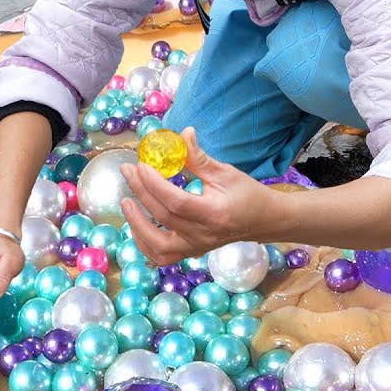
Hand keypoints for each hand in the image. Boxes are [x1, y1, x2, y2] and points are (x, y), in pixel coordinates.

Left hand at [120, 127, 280, 264]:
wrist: (264, 221)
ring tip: (126, 202)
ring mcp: (197, 247)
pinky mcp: (192, 252)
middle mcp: (204, 235)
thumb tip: (182, 134)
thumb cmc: (248, 194)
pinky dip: (144, 245)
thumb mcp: (225, 172)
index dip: (154, 184)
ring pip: (158, 246)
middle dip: (140, 191)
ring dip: (137, 225)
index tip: (141, 164)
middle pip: (164, 217)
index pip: (176, 202)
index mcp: (214, 214)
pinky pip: (163, 256)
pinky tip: (136, 226)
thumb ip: (199, 158)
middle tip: (128, 170)